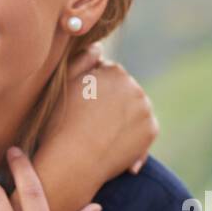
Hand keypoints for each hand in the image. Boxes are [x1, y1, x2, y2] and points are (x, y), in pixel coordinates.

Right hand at [46, 43, 159, 177]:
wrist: (73, 162)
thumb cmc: (60, 122)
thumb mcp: (63, 85)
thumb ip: (81, 59)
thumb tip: (99, 48)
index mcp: (114, 71)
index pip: (106, 75)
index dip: (92, 90)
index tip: (82, 106)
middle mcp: (135, 87)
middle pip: (123, 91)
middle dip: (111, 102)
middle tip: (90, 123)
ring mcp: (145, 109)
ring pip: (134, 109)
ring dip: (123, 118)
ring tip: (101, 136)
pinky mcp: (151, 131)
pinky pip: (142, 130)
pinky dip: (133, 138)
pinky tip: (113, 149)